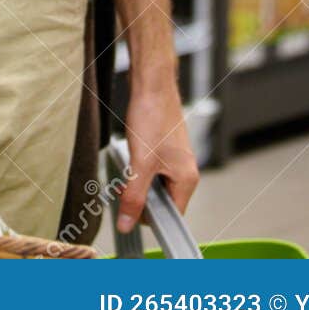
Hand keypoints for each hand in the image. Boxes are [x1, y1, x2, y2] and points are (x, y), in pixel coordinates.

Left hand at [116, 84, 199, 233]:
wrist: (152, 83)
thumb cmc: (152, 118)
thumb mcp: (140, 164)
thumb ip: (134, 197)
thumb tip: (127, 225)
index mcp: (187, 180)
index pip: (171, 217)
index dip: (148, 216)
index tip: (129, 207)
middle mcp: (186, 171)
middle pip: (163, 202)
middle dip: (140, 197)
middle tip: (122, 187)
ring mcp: (177, 159)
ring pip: (155, 185)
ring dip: (138, 183)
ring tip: (125, 170)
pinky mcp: (167, 148)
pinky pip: (153, 169)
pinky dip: (140, 169)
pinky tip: (130, 157)